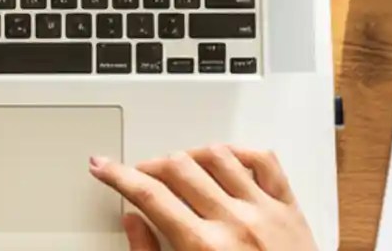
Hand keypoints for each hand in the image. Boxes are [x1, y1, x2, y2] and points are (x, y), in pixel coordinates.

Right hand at [89, 146, 317, 250]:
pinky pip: (264, 161)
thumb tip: (134, 222)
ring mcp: (265, 211)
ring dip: (190, 155)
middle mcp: (235, 223)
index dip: (117, 175)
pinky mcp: (289, 208)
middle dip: (149, 165)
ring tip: (179, 167)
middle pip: (178, 167)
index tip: (102, 166)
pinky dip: (240, 152)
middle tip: (138, 174)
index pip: (149, 195)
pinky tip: (224, 159)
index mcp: (204, 248)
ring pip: (217, 155)